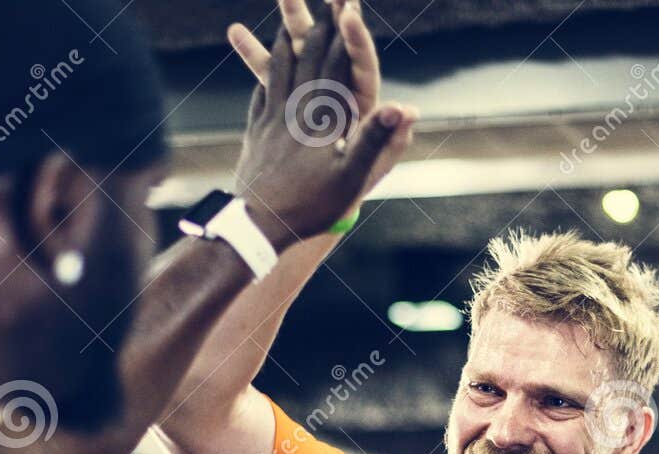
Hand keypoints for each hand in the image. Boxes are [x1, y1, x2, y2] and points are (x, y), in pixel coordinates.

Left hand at [230, 0, 416, 247]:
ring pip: (279, 69)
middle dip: (319, 24)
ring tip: (288, 21)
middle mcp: (295, 110)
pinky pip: (262, 94)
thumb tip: (402, 109)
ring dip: (286, 41)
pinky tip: (265, 73)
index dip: (345, 31)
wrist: (256, 226)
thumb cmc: (308, 207)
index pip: (337, 64)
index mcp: (322, 117)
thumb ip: (374, 141)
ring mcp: (272, 119)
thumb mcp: (350, 180)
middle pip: (308, 57)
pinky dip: (265, 75)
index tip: (349, 2)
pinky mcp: (257, 134)